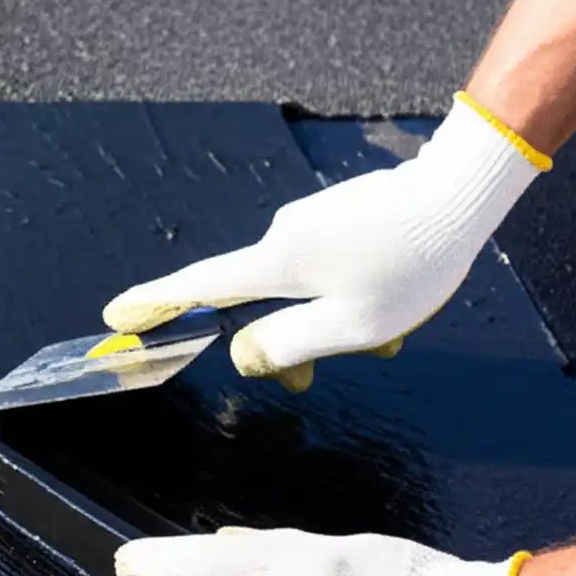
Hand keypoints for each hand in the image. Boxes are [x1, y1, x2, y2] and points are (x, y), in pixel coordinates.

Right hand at [102, 93, 548, 391]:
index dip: (155, 304)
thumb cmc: (408, 267)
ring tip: (384, 338)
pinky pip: (325, 266)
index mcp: (277, 263)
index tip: (115, 314)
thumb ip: (288, 344)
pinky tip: (392, 308)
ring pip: (299, 287)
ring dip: (328, 320)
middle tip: (311, 379)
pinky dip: (345, 296)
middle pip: (256, 299)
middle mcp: (283, 235)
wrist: (459, 195)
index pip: (200, 287)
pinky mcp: (338, 214)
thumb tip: (244, 353)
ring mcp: (311, 221)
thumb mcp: (349, 326)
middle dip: (280, 340)